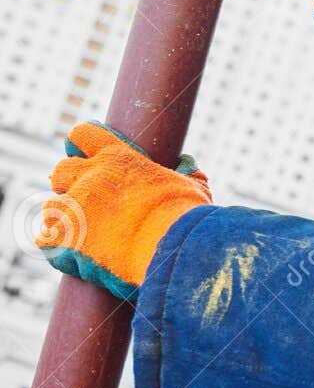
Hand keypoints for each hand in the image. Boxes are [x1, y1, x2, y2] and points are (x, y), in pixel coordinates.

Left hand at [38, 122, 212, 300]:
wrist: (170, 250)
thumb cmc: (186, 217)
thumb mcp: (194, 188)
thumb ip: (188, 173)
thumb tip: (188, 164)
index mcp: (119, 159)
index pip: (84, 134)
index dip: (81, 143)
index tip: (83, 153)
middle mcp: (91, 178)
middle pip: (60, 170)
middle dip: (69, 182)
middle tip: (86, 198)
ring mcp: (75, 207)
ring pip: (51, 206)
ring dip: (63, 216)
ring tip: (82, 231)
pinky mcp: (65, 238)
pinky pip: (45, 239)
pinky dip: (56, 246)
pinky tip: (71, 252)